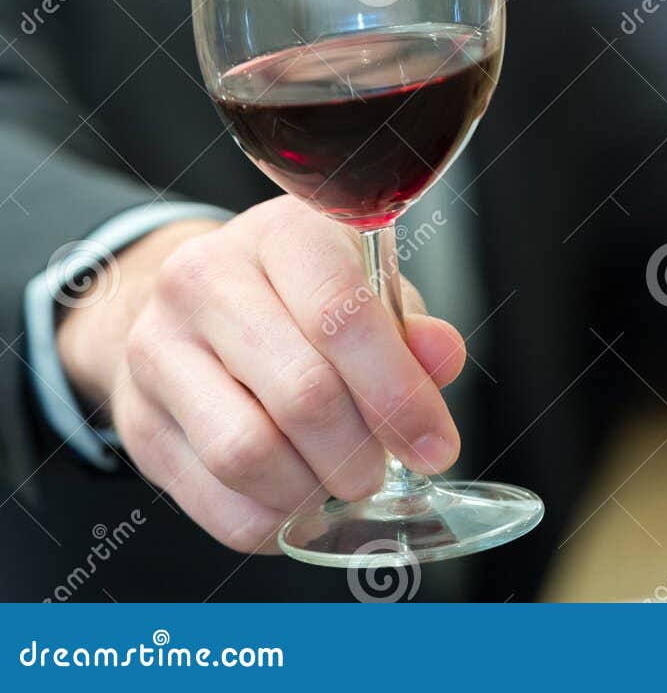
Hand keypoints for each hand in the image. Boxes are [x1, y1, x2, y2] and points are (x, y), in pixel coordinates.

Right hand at [55, 197, 465, 552]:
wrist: (192, 309)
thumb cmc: (299, 297)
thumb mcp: (365, 288)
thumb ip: (410, 328)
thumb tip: (441, 360)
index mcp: (280, 232)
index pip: (340, 315)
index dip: (397, 393)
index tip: (434, 446)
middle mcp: (205, 278)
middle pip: (301, 393)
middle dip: (361, 452)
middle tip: (382, 468)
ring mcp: (158, 348)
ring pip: (248, 454)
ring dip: (314, 489)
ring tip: (338, 481)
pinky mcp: (138, 421)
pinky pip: (217, 503)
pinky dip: (273, 520)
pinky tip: (296, 497)